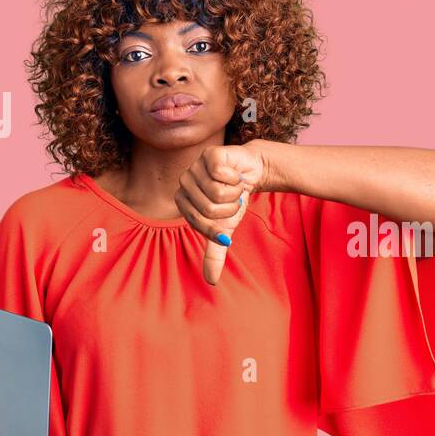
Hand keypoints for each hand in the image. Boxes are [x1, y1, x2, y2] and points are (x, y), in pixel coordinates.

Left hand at [175, 141, 265, 284]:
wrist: (251, 173)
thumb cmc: (234, 199)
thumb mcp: (226, 228)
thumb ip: (215, 252)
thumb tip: (211, 281)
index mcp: (183, 201)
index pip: (201, 223)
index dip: (220, 223)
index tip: (227, 215)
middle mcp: (184, 182)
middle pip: (209, 209)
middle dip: (230, 208)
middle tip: (233, 198)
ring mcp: (195, 166)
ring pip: (218, 193)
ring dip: (235, 192)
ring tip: (234, 185)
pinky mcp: (210, 154)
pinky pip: (222, 175)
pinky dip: (235, 178)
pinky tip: (234, 173)